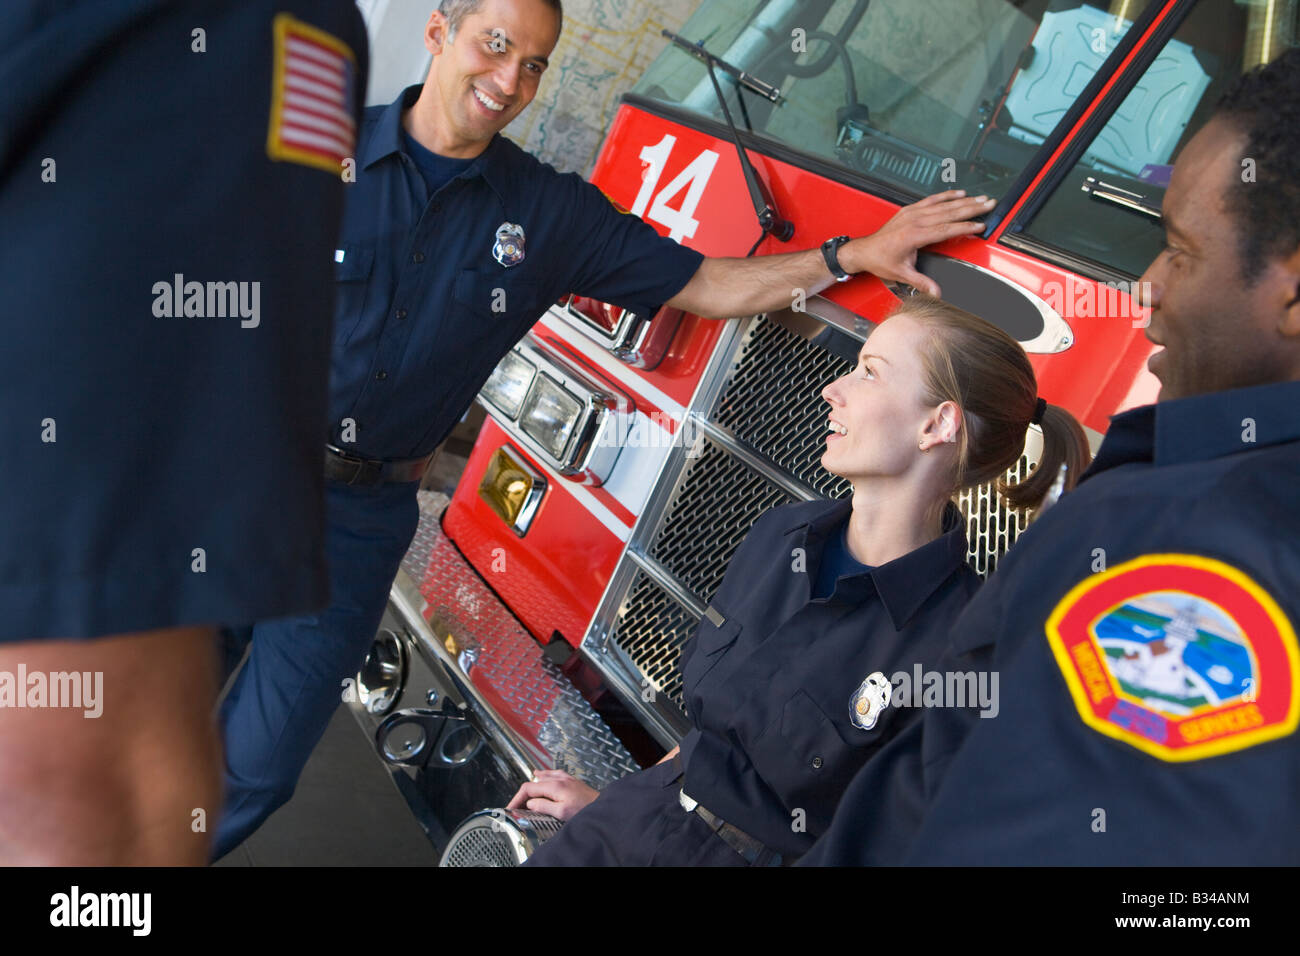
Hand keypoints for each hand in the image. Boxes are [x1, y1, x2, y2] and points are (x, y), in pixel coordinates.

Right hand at [506, 769, 599, 820]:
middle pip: (533, 783)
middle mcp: (558, 778)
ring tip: (524, 797)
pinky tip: (539, 775)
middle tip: (516, 806)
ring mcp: (565, 777)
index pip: (528, 788)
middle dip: (522, 795)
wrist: (602, 807)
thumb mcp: (562, 812)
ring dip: (531, 787)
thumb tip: (530, 803)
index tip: (511, 808)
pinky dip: (542, 776)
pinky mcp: (570, 780)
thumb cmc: (585, 810)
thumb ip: (544, 806)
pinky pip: (551, 774)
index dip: (517, 798)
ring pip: (541, 777)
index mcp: (554, 786)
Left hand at [841, 190, 996, 296]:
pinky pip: (931, 199)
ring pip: (943, 204)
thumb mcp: (902, 274)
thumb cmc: (880, 261)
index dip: (965, 226)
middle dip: (971, 208)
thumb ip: (922, 283)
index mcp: (914, 236)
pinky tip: (959, 192)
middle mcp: (914, 221)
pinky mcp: (909, 210)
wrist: (864, 251)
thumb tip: (936, 293)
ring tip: (981, 198)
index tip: (981, 225)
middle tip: (989, 204)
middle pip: (949, 212)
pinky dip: (946, 195)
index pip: (946, 229)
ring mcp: (912, 213)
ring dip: (963, 200)